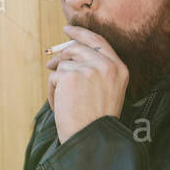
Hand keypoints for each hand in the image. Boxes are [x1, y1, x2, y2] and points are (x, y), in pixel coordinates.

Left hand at [44, 25, 127, 143]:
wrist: (93, 139)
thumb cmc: (96, 121)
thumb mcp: (107, 92)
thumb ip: (95, 70)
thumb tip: (67, 53)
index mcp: (119, 69)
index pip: (98, 42)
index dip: (81, 34)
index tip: (68, 30)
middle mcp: (106, 65)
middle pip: (76, 48)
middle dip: (61, 55)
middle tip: (50, 64)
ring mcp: (89, 69)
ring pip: (63, 64)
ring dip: (58, 82)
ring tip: (64, 101)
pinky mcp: (70, 76)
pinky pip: (54, 77)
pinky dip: (53, 92)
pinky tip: (61, 106)